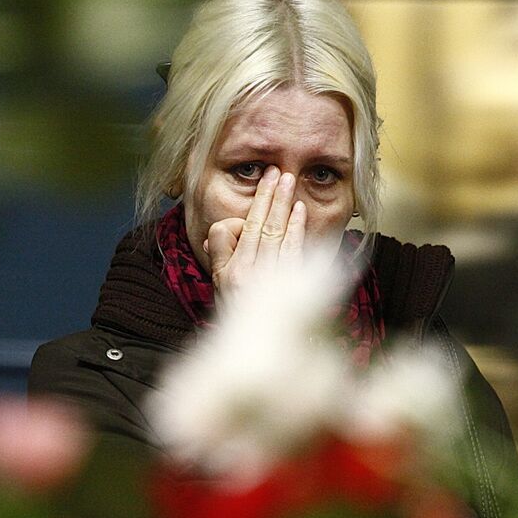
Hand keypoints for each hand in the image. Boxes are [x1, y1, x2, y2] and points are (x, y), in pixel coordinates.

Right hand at [203, 166, 306, 299]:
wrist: (257, 344)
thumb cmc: (236, 308)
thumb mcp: (218, 282)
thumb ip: (220, 251)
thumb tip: (227, 227)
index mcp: (232, 273)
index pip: (244, 229)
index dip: (257, 203)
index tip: (265, 181)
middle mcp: (252, 275)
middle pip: (263, 226)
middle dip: (272, 197)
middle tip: (279, 172)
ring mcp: (273, 282)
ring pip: (279, 235)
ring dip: (285, 206)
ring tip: (289, 183)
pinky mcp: (291, 287)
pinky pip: (295, 252)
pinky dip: (297, 229)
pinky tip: (299, 212)